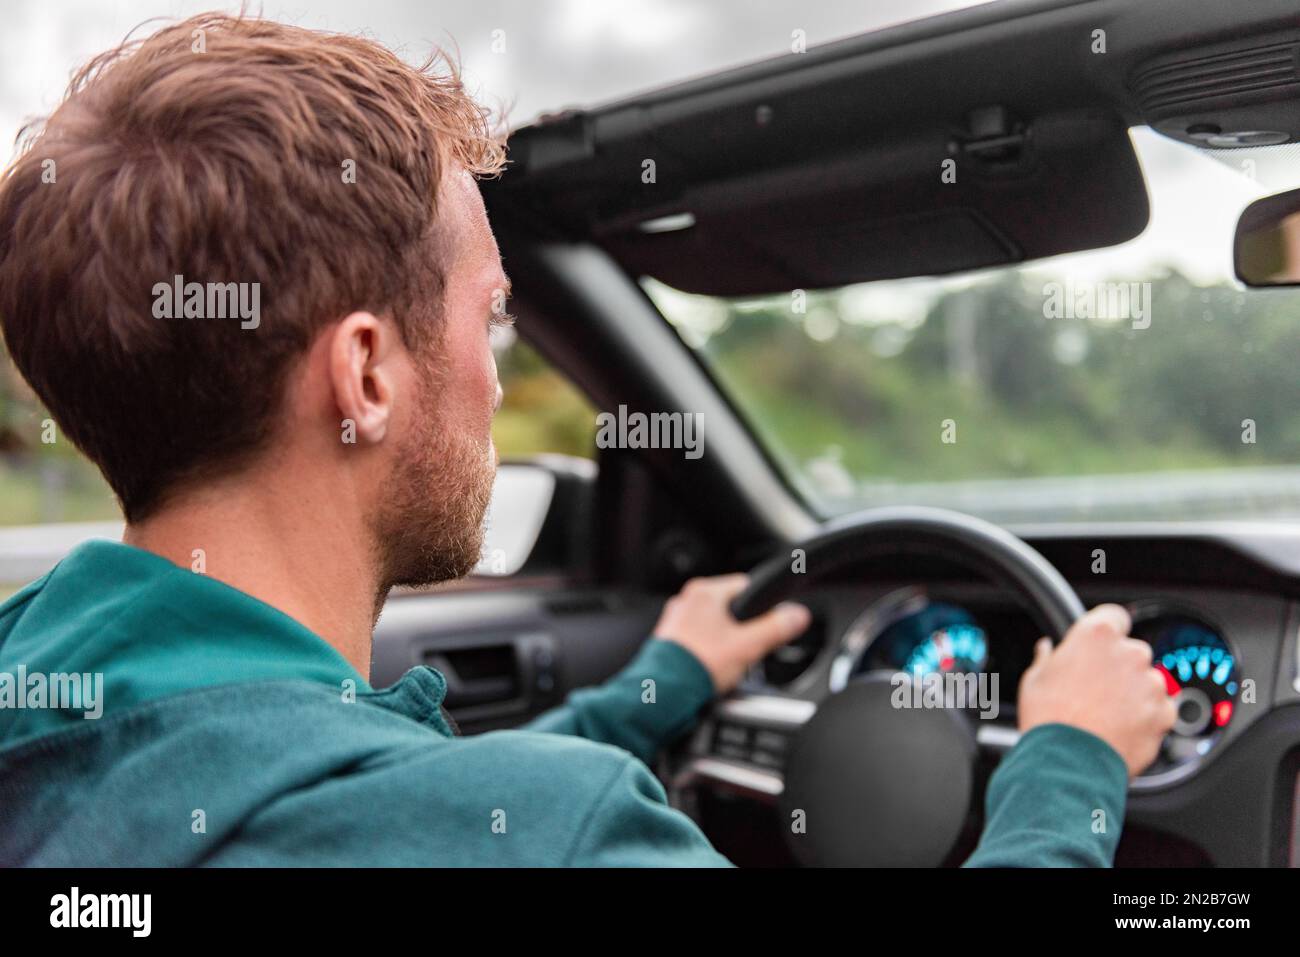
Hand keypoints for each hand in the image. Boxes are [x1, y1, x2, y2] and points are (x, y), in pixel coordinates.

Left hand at [653, 573, 811, 693]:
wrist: (665, 695)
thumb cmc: (698, 666)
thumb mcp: (748, 645)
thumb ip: (776, 628)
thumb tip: (797, 615)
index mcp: (704, 592)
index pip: (746, 586)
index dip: (763, 606)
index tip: (769, 623)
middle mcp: (686, 601)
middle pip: (730, 609)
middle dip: (743, 629)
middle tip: (747, 649)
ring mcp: (675, 621)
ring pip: (714, 626)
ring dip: (725, 641)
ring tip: (728, 662)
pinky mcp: (669, 641)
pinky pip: (699, 640)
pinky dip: (708, 651)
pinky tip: (712, 667)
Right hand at [1017, 603, 1176, 777]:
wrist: (1069, 763)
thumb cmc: (1049, 719)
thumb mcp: (1034, 680)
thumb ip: (1047, 658)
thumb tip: (1047, 650)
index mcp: (1096, 635)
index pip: (1114, 616)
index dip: (1107, 631)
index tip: (1101, 645)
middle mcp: (1129, 653)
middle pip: (1132, 651)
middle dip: (1119, 667)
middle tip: (1096, 689)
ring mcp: (1151, 683)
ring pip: (1148, 681)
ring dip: (1134, 693)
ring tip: (1107, 715)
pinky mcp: (1164, 713)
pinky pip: (1160, 709)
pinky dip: (1147, 717)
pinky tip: (1122, 728)